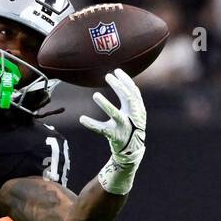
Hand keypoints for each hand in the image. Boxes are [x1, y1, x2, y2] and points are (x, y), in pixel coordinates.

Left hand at [79, 69, 145, 194]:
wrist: (131, 150)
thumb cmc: (130, 127)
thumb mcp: (133, 112)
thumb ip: (130, 99)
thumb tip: (122, 79)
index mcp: (137, 110)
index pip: (134, 91)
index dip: (126, 80)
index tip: (117, 71)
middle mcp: (132, 117)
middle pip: (128, 99)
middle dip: (119, 87)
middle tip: (107, 76)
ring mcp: (123, 127)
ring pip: (115, 115)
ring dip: (105, 104)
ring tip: (95, 95)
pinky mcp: (114, 137)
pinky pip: (102, 129)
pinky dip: (92, 124)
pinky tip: (82, 119)